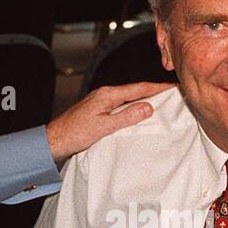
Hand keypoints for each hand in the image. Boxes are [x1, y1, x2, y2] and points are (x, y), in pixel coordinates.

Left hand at [44, 81, 173, 163]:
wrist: (54, 141)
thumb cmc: (75, 134)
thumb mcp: (105, 127)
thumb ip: (127, 117)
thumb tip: (148, 107)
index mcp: (107, 95)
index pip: (138, 88)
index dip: (157, 88)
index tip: (173, 87)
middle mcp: (104, 95)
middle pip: (134, 91)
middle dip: (153, 92)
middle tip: (171, 94)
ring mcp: (100, 102)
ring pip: (127, 99)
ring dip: (143, 100)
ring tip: (159, 104)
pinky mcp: (97, 111)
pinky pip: (120, 106)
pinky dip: (132, 108)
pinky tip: (137, 115)